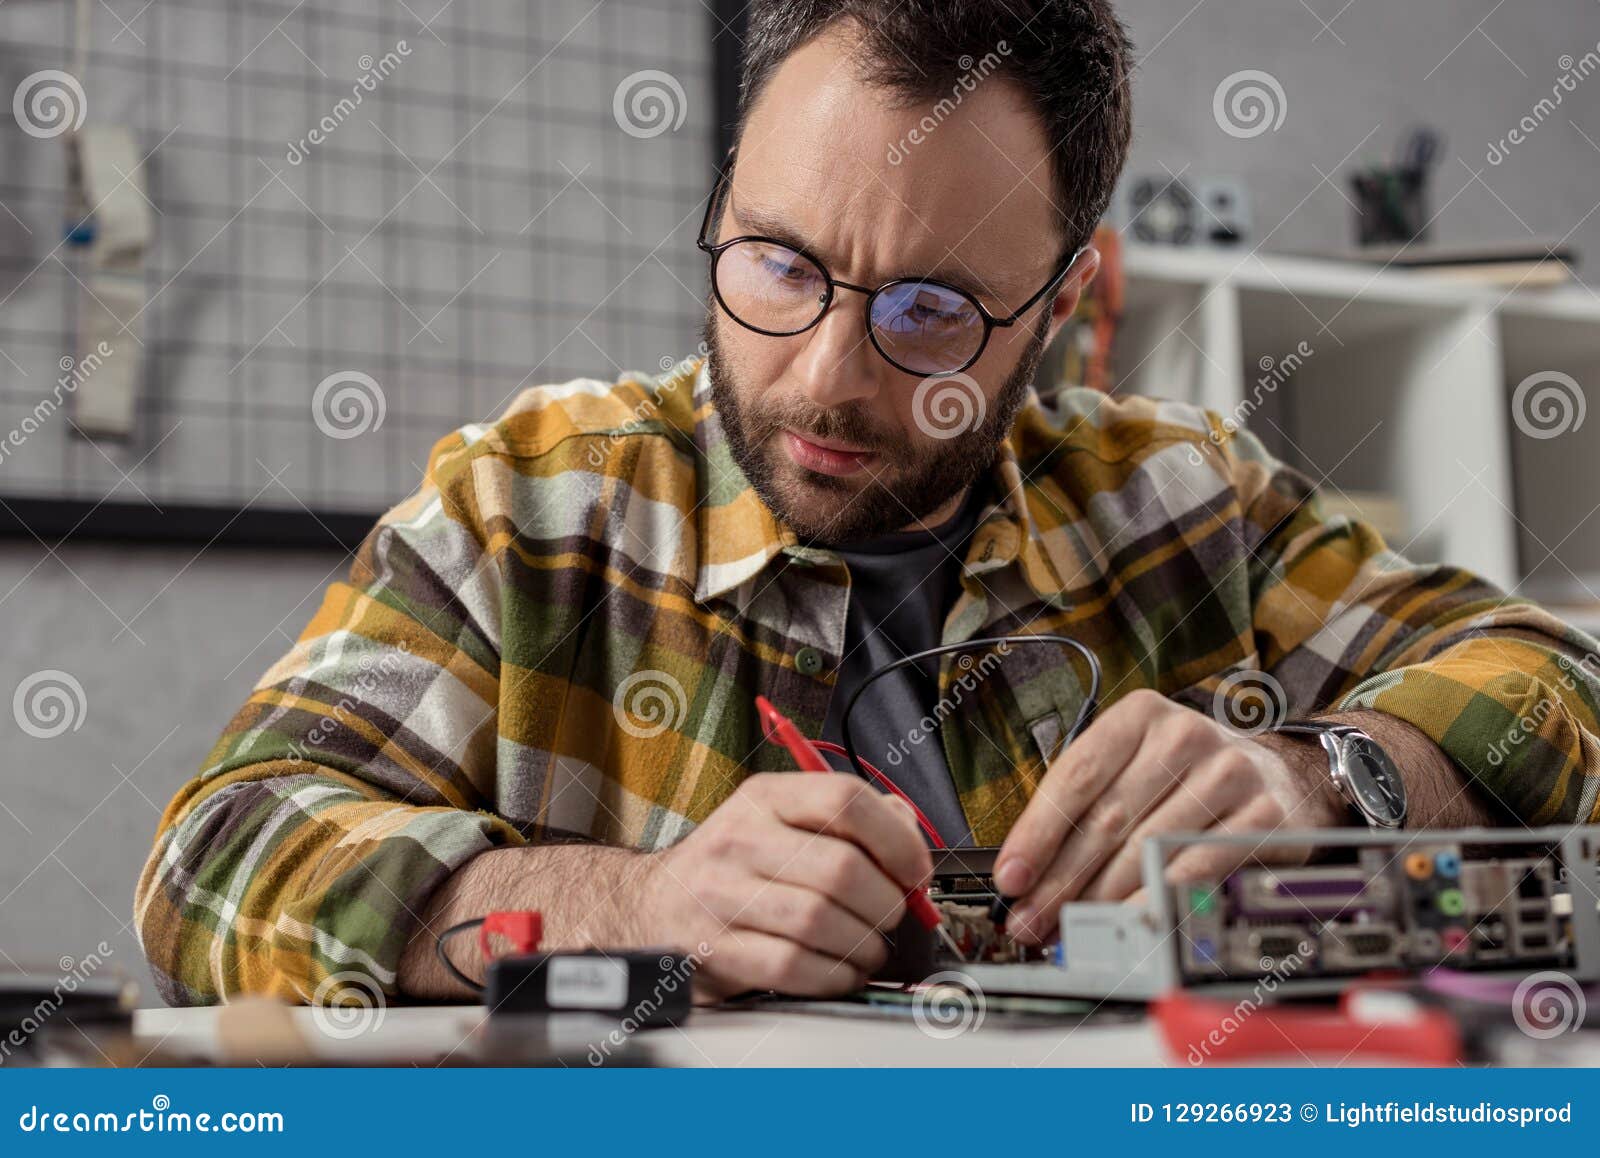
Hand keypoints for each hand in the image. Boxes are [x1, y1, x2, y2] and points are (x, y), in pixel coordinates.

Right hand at [637, 772, 932, 1000]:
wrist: (650, 906)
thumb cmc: (734, 865)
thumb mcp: (780, 820)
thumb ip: (847, 819)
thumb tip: (909, 837)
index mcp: (764, 797)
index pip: (844, 799)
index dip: (897, 838)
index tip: (914, 869)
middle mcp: (738, 839)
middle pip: (842, 868)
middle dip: (887, 902)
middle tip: (892, 915)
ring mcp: (721, 895)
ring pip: (821, 921)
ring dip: (864, 943)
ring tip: (868, 946)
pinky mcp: (715, 949)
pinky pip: (794, 967)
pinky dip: (833, 975)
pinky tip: (840, 970)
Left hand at [994, 689, 1345, 942]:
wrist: (1284, 774)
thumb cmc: (1187, 775)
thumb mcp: (1134, 764)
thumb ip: (1084, 804)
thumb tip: (1028, 871)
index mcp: (1140, 715)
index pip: (1076, 775)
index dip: (1037, 831)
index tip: (1010, 877)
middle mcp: (1184, 736)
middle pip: (1107, 818)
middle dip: (1060, 879)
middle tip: (1029, 920)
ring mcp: (1229, 774)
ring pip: (1148, 848)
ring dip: (1101, 899)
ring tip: (1069, 930)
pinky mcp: (1264, 816)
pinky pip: (1197, 868)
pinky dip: (1158, 901)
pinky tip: (1129, 925)